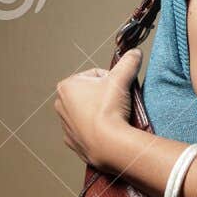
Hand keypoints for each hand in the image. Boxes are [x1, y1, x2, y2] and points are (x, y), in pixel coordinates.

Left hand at [54, 49, 140, 168]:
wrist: (108, 144)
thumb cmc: (108, 110)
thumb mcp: (121, 79)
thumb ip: (128, 62)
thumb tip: (135, 52)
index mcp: (67, 86)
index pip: (95, 75)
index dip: (111, 80)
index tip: (118, 89)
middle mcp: (61, 104)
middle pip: (90, 93)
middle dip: (104, 96)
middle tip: (117, 103)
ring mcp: (65, 124)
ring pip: (88, 111)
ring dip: (100, 112)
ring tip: (113, 118)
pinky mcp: (72, 140)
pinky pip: (86, 130)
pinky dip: (96, 129)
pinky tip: (107, 130)